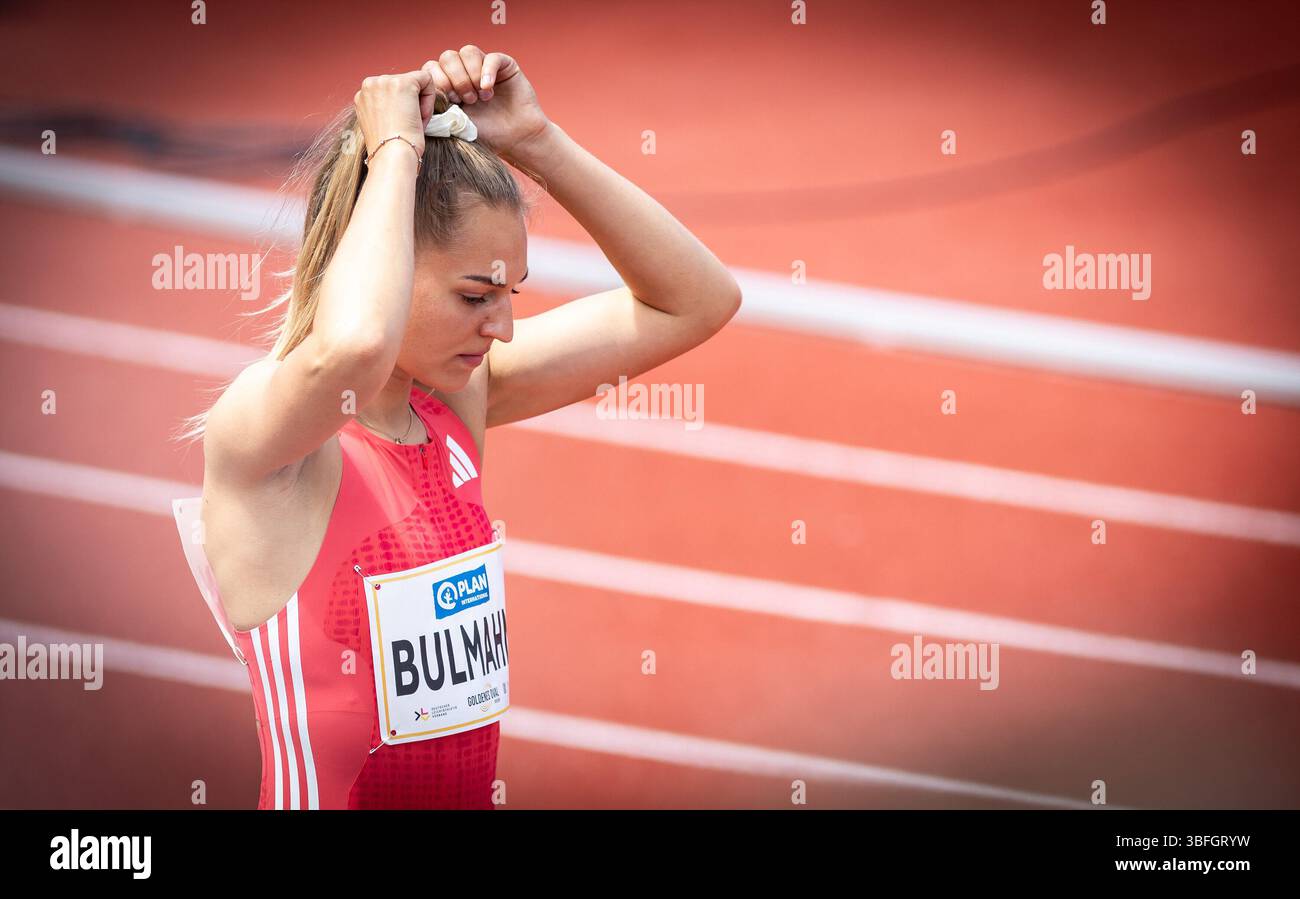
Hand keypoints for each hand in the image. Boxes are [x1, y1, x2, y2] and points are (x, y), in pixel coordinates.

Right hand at [353, 69, 434, 160]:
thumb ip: (384, 108)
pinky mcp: (402, 83)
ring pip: (415, 82)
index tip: (400, 126)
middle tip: (409, 126)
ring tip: (412, 123)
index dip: (402, 109)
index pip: (391, 92)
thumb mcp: (380, 123)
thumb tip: (399, 103)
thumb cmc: (389, 149)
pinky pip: (426, 79)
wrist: (391, 156)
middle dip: (411, 104)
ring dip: (419, 103)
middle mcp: (369, 84)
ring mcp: (384, 81)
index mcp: (362, 95)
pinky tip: (421, 116)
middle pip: (403, 84)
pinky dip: (430, 98)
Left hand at [421, 46, 550, 157]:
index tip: (449, 102)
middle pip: (447, 57)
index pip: (432, 68)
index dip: (438, 82)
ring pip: (467, 52)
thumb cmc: (486, 135)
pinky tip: (488, 89)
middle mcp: (465, 71)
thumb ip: (437, 109)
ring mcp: (483, 66)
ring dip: (471, 76)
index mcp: (449, 84)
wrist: (515, 140)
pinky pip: (491, 57)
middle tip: (466, 101)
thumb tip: (419, 98)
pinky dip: (487, 71)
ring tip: (480, 97)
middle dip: (454, 79)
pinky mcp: (504, 65)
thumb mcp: (454, 124)